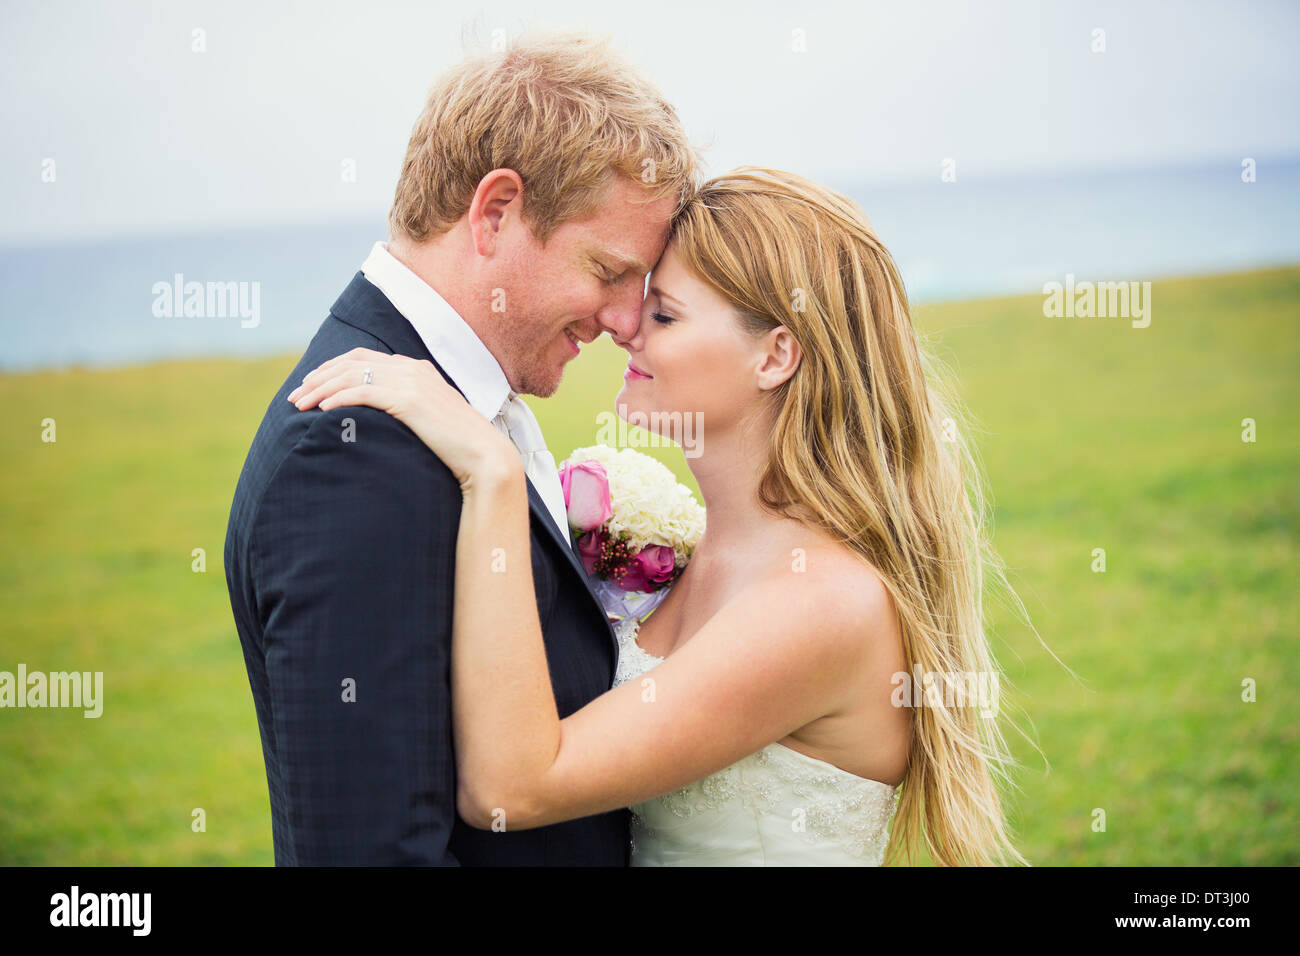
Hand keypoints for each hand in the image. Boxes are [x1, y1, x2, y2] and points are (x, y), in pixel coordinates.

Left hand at [287, 348, 521, 490]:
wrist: (484, 455)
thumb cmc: (459, 446)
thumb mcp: (431, 419)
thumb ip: (409, 408)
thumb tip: (383, 418)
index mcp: (417, 370)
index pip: (364, 358)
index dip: (333, 368)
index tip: (312, 384)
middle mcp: (412, 369)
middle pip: (352, 363)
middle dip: (319, 377)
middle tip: (296, 395)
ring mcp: (411, 382)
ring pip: (352, 376)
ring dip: (320, 389)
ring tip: (300, 404)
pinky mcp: (408, 400)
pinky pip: (363, 393)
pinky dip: (339, 398)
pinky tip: (323, 410)